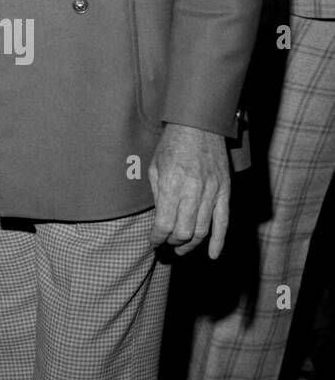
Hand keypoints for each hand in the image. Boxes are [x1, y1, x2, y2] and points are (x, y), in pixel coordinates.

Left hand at [149, 123, 230, 257]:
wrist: (199, 125)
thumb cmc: (171, 145)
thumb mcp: (154, 167)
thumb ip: (158, 195)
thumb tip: (161, 220)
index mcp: (172, 184)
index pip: (164, 223)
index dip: (157, 237)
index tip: (153, 241)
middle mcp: (193, 190)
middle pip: (184, 231)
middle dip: (173, 242)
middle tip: (166, 244)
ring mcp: (212, 192)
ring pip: (202, 230)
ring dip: (190, 244)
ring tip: (181, 248)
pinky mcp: (225, 191)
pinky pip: (223, 222)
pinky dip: (219, 241)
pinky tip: (212, 255)